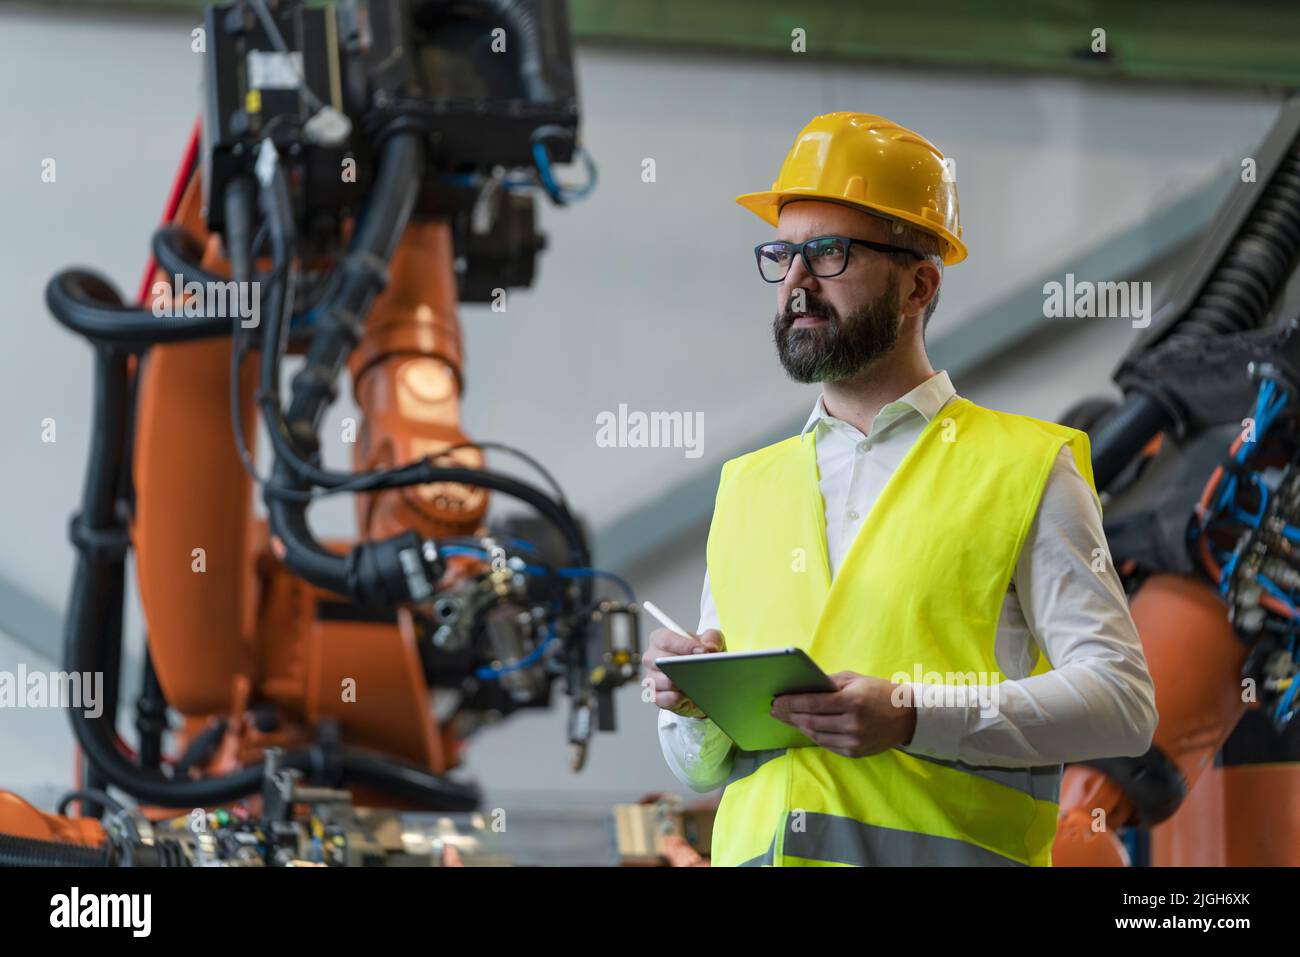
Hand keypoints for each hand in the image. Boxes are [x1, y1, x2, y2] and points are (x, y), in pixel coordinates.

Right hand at [642, 627, 723, 717]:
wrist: (702, 680)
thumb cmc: (700, 657)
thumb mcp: (711, 642)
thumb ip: (712, 638)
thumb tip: (709, 647)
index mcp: (661, 639)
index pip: (666, 639)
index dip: (684, 645)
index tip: (702, 651)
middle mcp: (652, 658)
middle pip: (660, 660)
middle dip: (683, 665)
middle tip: (702, 668)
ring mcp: (652, 678)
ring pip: (664, 681)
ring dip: (682, 683)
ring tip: (698, 682)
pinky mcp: (657, 697)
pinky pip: (664, 699)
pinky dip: (677, 698)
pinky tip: (689, 695)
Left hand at [770, 671, 915, 757]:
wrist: (907, 716)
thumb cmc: (878, 692)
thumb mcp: (855, 679)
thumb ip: (828, 683)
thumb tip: (801, 687)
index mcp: (851, 701)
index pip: (812, 703)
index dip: (791, 703)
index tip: (776, 701)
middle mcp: (852, 723)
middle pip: (811, 721)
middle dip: (790, 715)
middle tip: (775, 710)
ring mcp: (854, 741)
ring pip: (816, 735)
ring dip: (798, 726)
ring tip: (786, 718)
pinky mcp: (854, 752)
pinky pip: (826, 744)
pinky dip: (813, 735)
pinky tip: (804, 727)